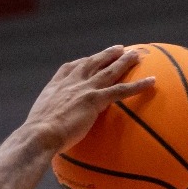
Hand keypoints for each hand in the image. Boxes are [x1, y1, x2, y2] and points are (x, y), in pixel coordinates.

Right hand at [23, 46, 153, 154]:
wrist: (39, 135)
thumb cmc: (35, 137)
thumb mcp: (38, 124)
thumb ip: (46, 124)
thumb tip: (45, 139)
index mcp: (56, 86)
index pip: (70, 68)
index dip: (82, 62)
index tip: (88, 59)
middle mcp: (71, 83)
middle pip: (93, 63)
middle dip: (107, 54)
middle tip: (119, 48)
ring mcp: (84, 89)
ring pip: (109, 71)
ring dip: (125, 61)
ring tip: (137, 55)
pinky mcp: (95, 99)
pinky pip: (121, 91)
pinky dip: (138, 85)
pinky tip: (152, 82)